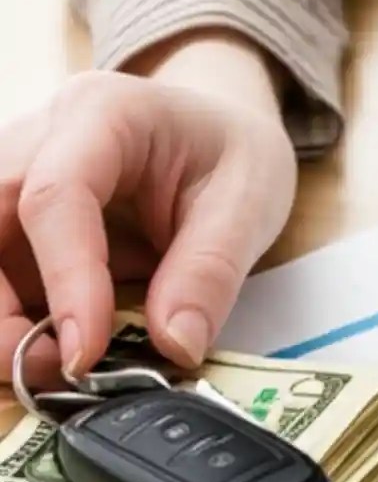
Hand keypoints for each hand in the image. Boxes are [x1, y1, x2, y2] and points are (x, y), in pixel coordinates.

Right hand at [0, 29, 295, 387]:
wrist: (223, 134)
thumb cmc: (235, 157)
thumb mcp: (250, 206)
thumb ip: (211, 273)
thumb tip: (174, 345)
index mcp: (104, 115)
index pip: (55, 196)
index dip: (64, 279)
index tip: (85, 351)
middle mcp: (41, 137)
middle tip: (50, 366)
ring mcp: (19, 175)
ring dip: (1, 314)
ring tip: (53, 363)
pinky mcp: (16, 217)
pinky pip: (0, 267)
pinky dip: (16, 313)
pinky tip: (54, 345)